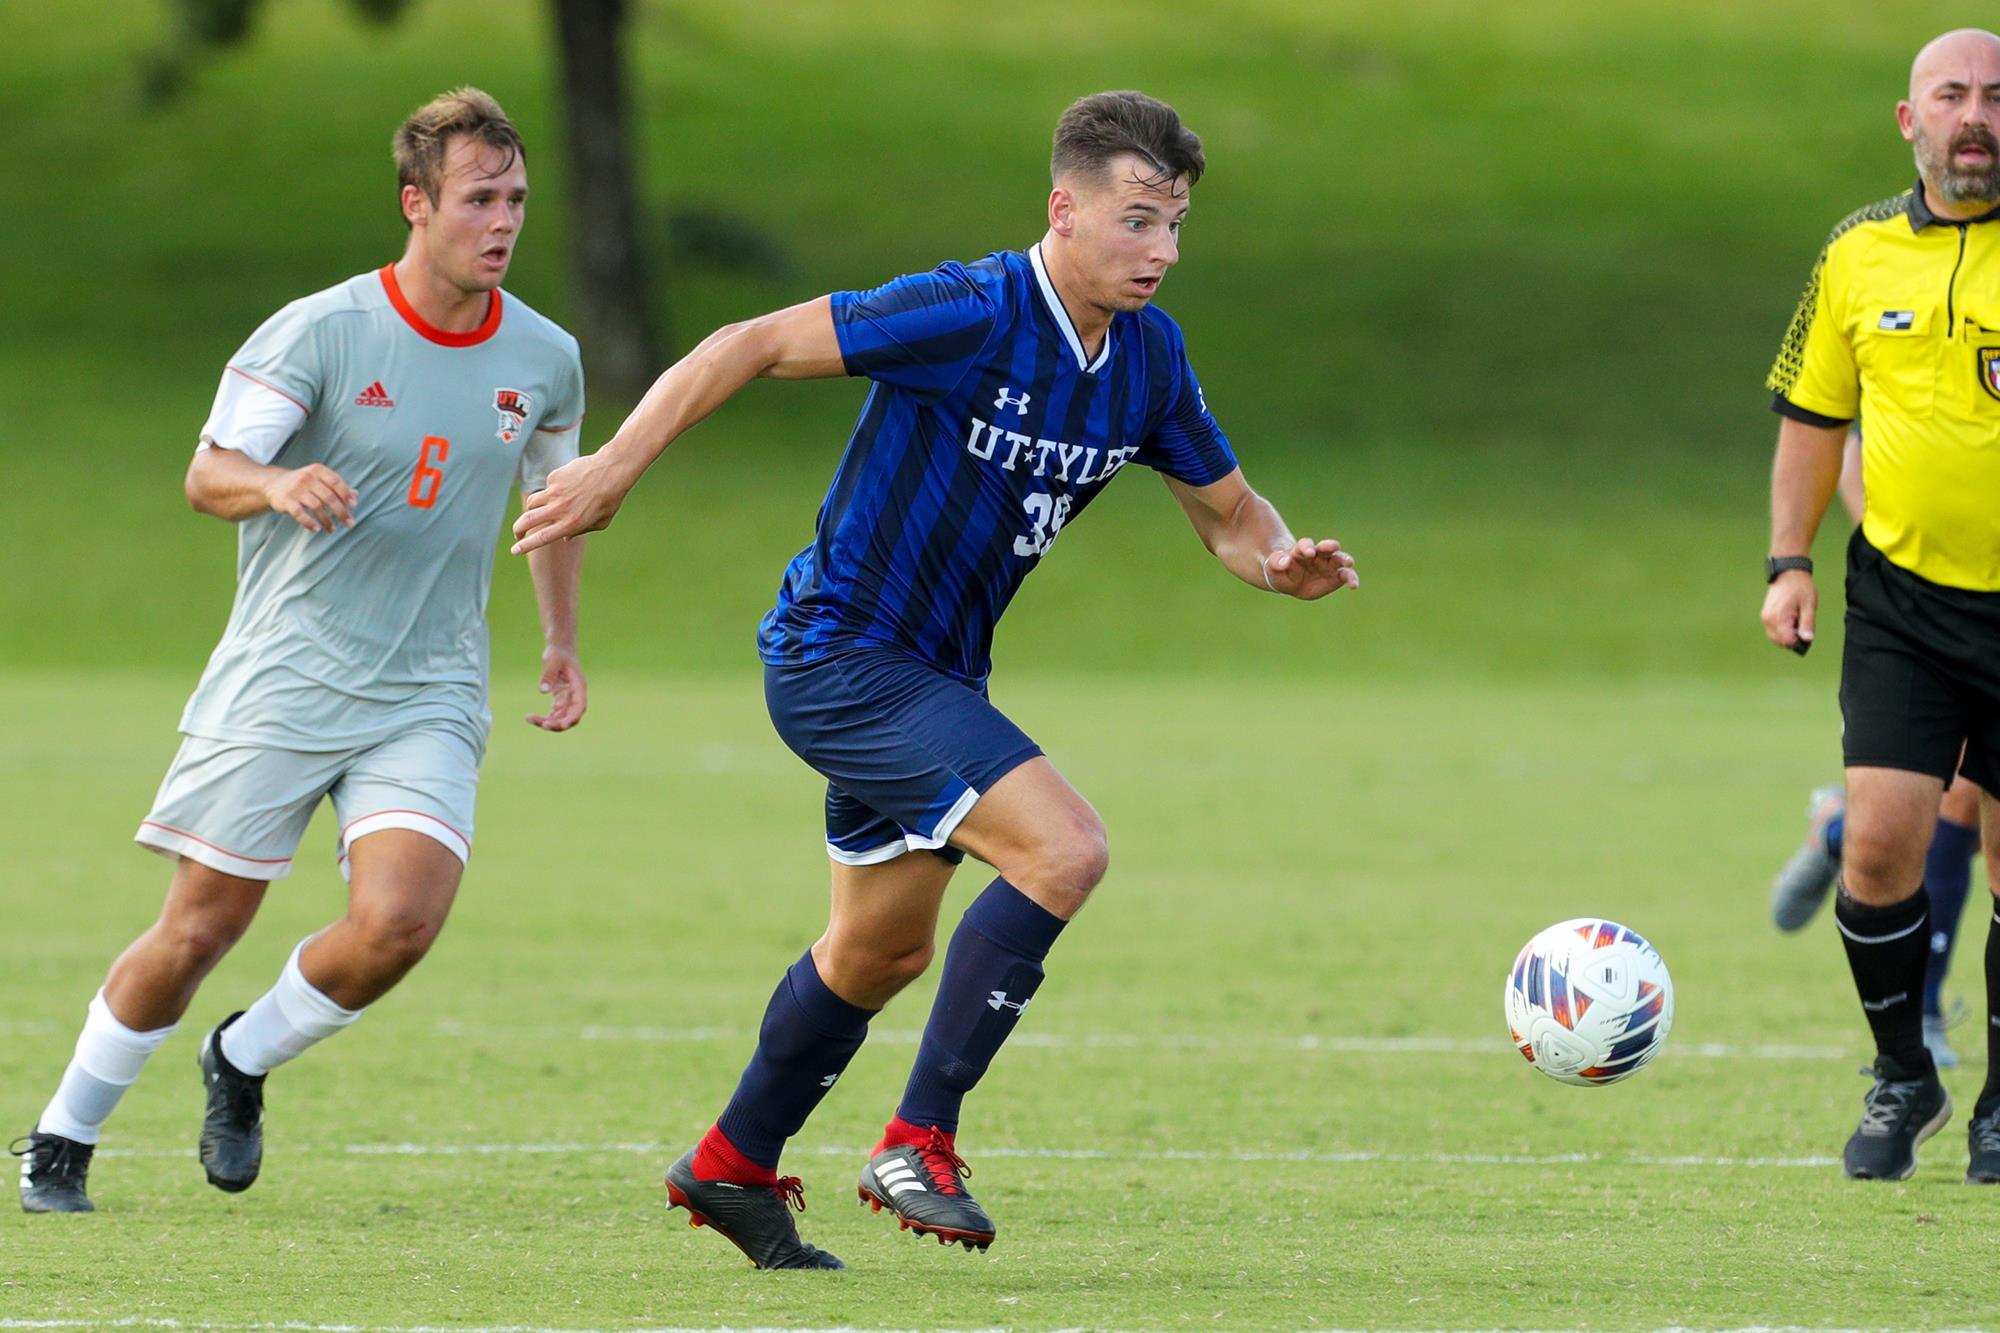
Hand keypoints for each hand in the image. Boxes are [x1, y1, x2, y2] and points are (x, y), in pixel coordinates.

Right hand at [264, 464, 355, 532]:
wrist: (273, 484)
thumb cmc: (303, 484)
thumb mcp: (319, 480)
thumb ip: (337, 487)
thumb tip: (356, 495)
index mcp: (317, 470)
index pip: (336, 481)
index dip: (346, 494)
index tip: (353, 506)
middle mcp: (307, 478)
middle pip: (329, 497)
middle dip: (341, 512)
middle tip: (349, 524)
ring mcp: (295, 489)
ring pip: (316, 507)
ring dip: (327, 521)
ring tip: (333, 530)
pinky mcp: (286, 500)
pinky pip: (299, 513)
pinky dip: (309, 522)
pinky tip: (317, 529)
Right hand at [511, 452, 635, 554]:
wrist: (612, 470)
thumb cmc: (610, 499)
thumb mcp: (600, 523)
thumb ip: (581, 532)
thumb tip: (564, 538)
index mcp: (571, 524)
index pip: (542, 538)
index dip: (525, 545)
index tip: (515, 550)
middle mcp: (560, 509)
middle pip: (527, 521)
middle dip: (518, 529)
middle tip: (517, 533)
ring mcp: (555, 492)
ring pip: (532, 503)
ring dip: (532, 510)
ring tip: (539, 512)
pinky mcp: (554, 478)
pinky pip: (547, 488)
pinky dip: (552, 491)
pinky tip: (569, 487)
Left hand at [527, 646, 586, 730]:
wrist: (559, 648)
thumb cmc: (558, 653)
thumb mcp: (553, 661)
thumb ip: (549, 675)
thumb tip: (543, 691)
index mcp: (579, 687)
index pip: (580, 707)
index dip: (573, 718)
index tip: (563, 725)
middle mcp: (576, 695)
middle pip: (570, 716)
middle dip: (558, 724)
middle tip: (542, 725)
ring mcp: (568, 698)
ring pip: (561, 717)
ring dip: (548, 721)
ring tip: (529, 718)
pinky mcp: (560, 698)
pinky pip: (555, 713)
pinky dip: (546, 717)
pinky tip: (532, 717)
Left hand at [1263, 537, 1357, 599]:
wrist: (1288, 579)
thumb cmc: (1280, 569)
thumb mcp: (1273, 566)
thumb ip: (1277, 562)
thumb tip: (1284, 562)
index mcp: (1302, 550)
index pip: (1305, 545)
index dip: (1307, 547)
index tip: (1309, 551)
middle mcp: (1318, 554)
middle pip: (1326, 547)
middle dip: (1329, 546)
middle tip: (1334, 546)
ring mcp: (1328, 565)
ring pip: (1338, 559)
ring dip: (1344, 560)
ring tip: (1349, 563)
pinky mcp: (1335, 576)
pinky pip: (1345, 576)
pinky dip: (1351, 579)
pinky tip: (1354, 585)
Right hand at [1761, 569, 1816, 651]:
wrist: (1788, 573)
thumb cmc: (1800, 587)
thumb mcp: (1809, 605)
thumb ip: (1808, 624)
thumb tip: (1808, 639)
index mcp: (1779, 617)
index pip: (1787, 641)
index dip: (1799, 640)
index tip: (1805, 631)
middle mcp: (1768, 620)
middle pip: (1781, 642)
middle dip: (1793, 639)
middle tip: (1802, 625)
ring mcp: (1765, 618)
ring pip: (1776, 638)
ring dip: (1787, 635)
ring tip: (1796, 620)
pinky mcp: (1765, 616)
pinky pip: (1773, 631)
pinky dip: (1782, 631)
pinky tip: (1790, 620)